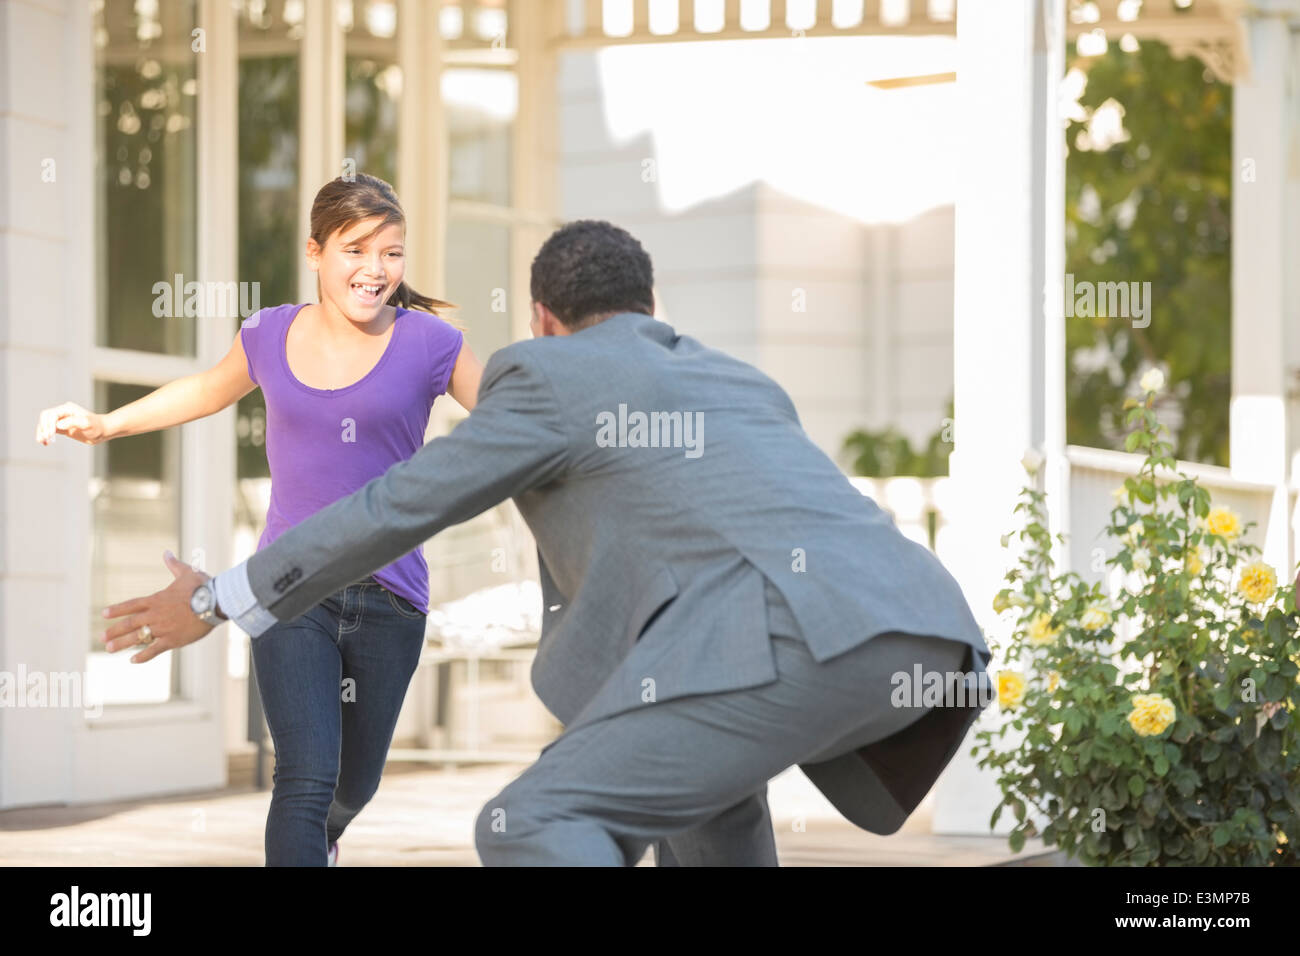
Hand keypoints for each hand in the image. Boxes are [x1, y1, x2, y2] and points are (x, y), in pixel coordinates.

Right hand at [35, 401, 107, 445]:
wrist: (103, 431)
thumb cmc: (97, 426)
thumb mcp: (87, 424)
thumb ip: (74, 422)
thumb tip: (58, 424)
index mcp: (67, 409)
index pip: (52, 414)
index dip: (49, 424)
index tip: (50, 435)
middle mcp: (63, 413)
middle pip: (45, 418)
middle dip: (43, 428)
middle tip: (43, 439)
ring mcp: (62, 420)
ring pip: (46, 424)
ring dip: (42, 432)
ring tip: (41, 441)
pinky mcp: (62, 427)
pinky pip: (50, 430)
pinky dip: (46, 435)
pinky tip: (46, 443)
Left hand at [100, 551, 216, 662]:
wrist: (215, 602)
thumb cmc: (202, 586)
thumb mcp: (187, 573)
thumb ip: (174, 565)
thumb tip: (166, 552)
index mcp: (157, 599)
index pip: (132, 605)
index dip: (117, 609)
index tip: (104, 614)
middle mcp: (155, 615)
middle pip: (130, 623)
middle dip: (114, 631)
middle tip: (102, 637)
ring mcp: (163, 628)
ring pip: (137, 638)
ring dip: (122, 644)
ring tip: (109, 650)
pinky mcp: (173, 640)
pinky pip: (154, 650)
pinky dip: (143, 656)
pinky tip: (133, 660)